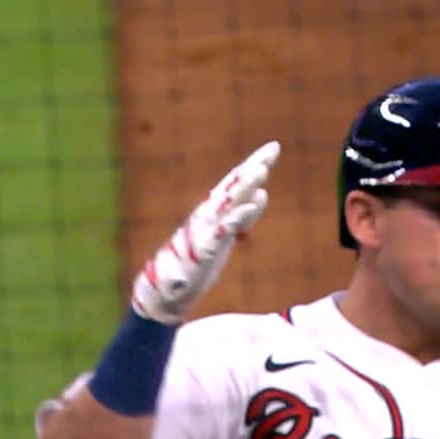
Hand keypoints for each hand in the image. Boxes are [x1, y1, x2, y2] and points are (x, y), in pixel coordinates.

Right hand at [132, 141, 280, 322]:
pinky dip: (238, 216)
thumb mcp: (224, 237)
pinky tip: (252, 205)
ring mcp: (206, 229)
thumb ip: (242, 217)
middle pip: (235, 185)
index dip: (254, 164)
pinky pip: (223, 229)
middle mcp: (209, 214)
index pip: (236, 182)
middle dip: (254, 166)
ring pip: (229, 202)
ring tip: (263, 169)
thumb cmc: (195, 263)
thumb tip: (261, 194)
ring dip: (246, 185)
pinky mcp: (205, 248)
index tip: (273, 147)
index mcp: (214, 210)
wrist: (165, 290)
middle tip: (274, 147)